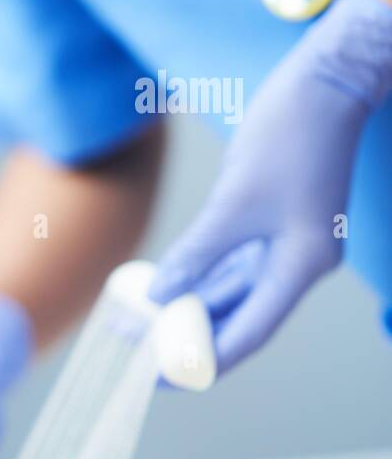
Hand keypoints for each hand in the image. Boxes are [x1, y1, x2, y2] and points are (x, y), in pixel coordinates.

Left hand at [150, 0, 391, 373]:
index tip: (156, 377)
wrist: (326, 81)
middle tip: (132, 351)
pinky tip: (159, 288)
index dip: (201, 360)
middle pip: (236, 318)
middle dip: (183, 336)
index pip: (246, 335)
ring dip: (184, 308)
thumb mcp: (236, 199)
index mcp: (302, 266)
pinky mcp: (269, 221)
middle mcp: (297, 263)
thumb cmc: (290, 133)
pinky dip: (194, 277)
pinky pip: (227, 264)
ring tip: (133, 324)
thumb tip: (159, 297)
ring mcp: (285, 243)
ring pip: (228, 292)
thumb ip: (199, 253)